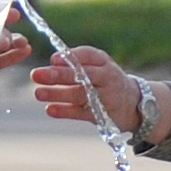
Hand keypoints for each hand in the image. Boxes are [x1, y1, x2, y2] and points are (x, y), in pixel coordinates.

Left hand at [31, 46, 170, 139]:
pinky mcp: (102, 116)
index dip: (71, 57)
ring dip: (58, 94)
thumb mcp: (98, 66)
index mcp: (104, 62)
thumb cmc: (106, 81)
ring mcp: (106, 97)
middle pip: (82, 75)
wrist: (135, 104)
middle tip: (36, 74)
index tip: (53, 59)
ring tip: (37, 93)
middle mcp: (107, 78)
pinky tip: (49, 109)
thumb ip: (77, 62)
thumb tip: (54, 60)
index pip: (88, 55)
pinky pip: (81, 113)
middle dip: (58, 75)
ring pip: (80, 94)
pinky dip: (65, 111)